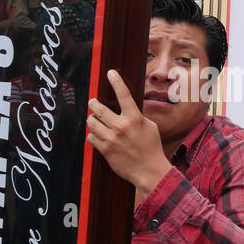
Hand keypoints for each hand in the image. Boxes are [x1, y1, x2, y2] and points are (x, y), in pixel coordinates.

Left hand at [86, 70, 170, 195]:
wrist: (149, 171)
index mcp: (134, 118)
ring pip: (92, 122)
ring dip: (93, 120)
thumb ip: (137, 116)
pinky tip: (99, 137)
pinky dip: (93, 136)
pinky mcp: (105, 150)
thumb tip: (127, 109)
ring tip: (96, 121)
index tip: (110, 72)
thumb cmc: (151, 148)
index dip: (116, 81)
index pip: (124, 95)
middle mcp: (121, 126)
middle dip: (93, 104)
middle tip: (93, 103)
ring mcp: (111, 139)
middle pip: (98, 108)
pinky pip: (91, 137)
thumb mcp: (150, 127)